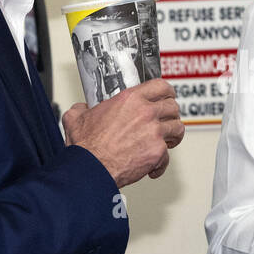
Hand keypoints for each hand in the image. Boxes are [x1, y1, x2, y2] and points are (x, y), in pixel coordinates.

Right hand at [63, 78, 184, 187]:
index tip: (166, 96)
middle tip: (166, 120)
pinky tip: (153, 166)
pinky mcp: (157, 152)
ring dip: (172, 135)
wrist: (91, 168)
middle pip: (173, 106)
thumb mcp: (76, 118)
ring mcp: (154, 132)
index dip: (166, 91)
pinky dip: (161, 163)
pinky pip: (168, 156)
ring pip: (177, 129)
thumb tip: (81, 109)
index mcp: (130, 99)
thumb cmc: (86, 146)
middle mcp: (146, 113)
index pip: (160, 85)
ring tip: (166, 141)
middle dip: (171, 114)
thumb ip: (82, 108)